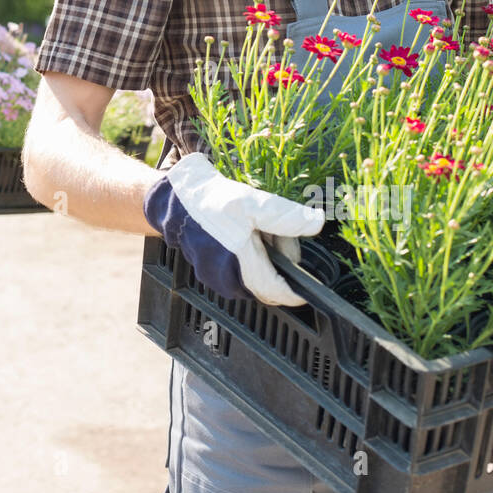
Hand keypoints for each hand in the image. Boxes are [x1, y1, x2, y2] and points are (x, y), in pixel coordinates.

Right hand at [143, 151, 324, 305]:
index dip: (296, 292)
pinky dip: (248, 258)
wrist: (177, 199)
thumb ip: (286, 217)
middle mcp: (228, 279)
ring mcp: (216, 278)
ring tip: (256, 230)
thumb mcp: (254, 204)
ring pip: (254, 277)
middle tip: (273, 234)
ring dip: (263, 259)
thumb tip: (316, 223)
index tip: (308, 287)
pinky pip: (239, 272)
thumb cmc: (212, 202)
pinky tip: (243, 235)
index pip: (277, 293)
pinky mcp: (209, 272)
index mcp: (241, 266)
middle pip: (268, 283)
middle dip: (278, 262)